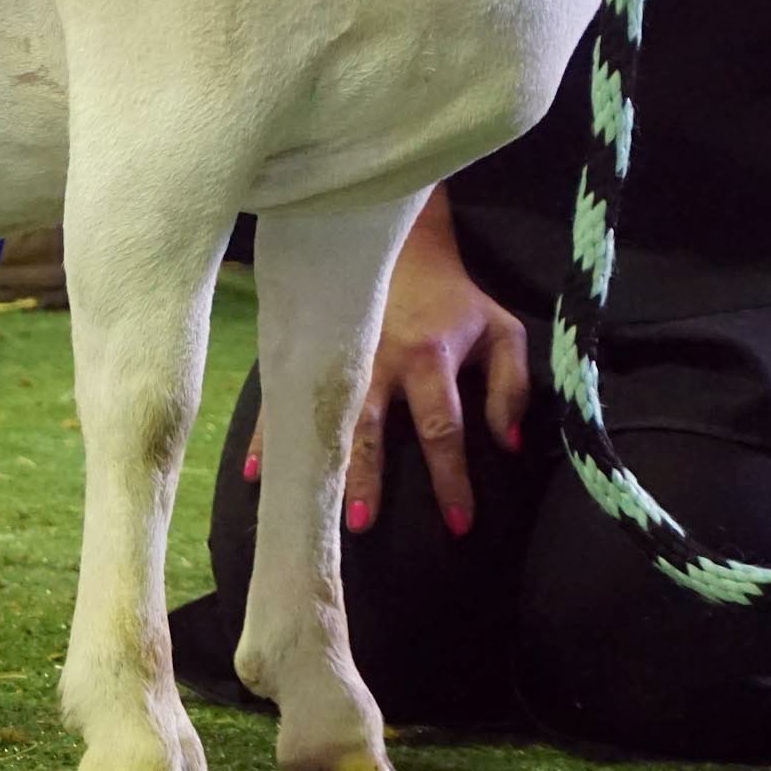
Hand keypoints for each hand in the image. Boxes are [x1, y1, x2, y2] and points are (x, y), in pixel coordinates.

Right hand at [245, 207, 530, 538]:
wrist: (397, 245)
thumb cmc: (454, 299)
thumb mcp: (501, 332)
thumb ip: (513, 387)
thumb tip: (509, 445)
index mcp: (429, 358)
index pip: (442, 429)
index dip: (451, 479)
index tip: (458, 525)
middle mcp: (379, 360)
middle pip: (370, 427)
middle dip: (366, 475)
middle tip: (362, 523)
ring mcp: (337, 357)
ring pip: (324, 416)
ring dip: (318, 461)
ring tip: (308, 502)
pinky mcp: (309, 352)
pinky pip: (286, 397)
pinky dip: (269, 435)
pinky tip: (257, 473)